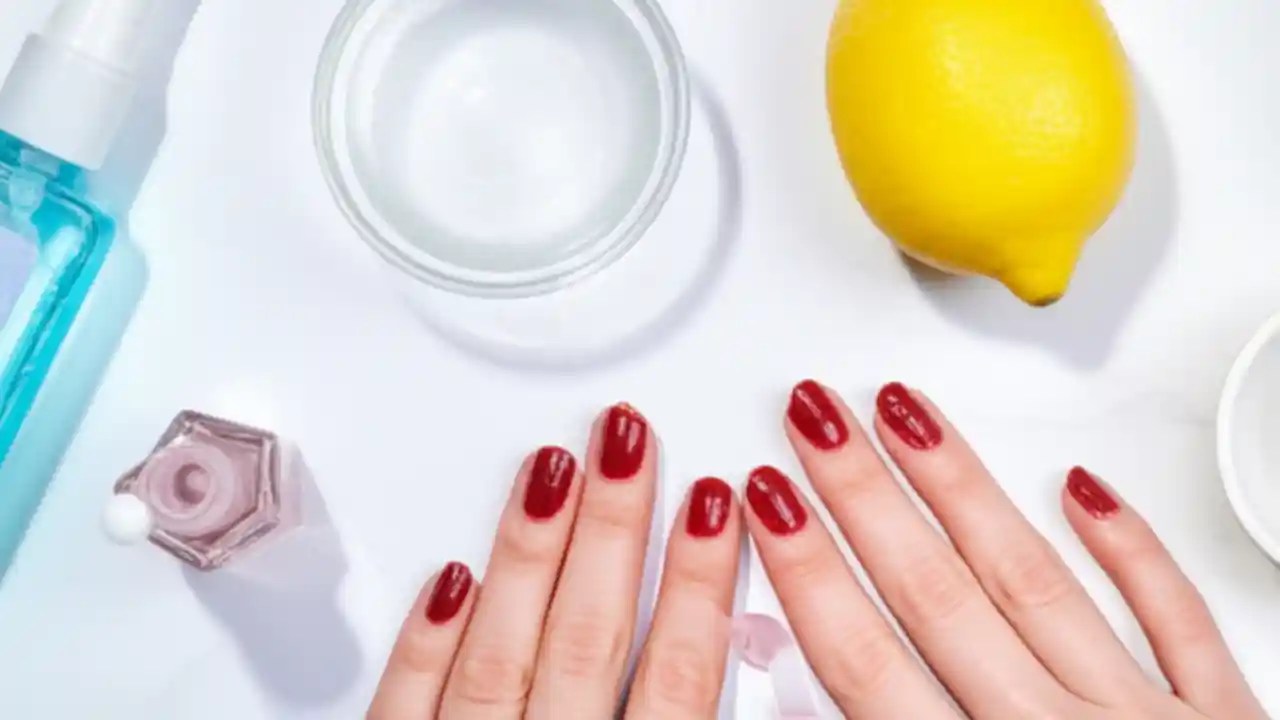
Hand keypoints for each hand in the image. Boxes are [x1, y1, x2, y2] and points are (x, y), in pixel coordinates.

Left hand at [368, 404, 741, 718]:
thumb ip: (685, 718)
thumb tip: (750, 679)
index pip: (677, 680)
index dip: (699, 586)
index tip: (715, 508)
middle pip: (588, 638)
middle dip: (613, 529)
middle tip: (628, 444)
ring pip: (501, 652)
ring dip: (530, 552)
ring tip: (553, 470)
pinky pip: (407, 707)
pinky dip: (429, 642)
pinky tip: (452, 579)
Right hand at [754, 380, 1265, 717]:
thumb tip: (820, 712)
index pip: (867, 665)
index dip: (808, 574)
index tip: (767, 503)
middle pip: (936, 597)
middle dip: (863, 499)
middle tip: (814, 419)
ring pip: (1032, 580)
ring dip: (960, 489)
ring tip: (907, 417)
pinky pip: (1177, 616)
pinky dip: (1132, 549)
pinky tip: (1085, 487)